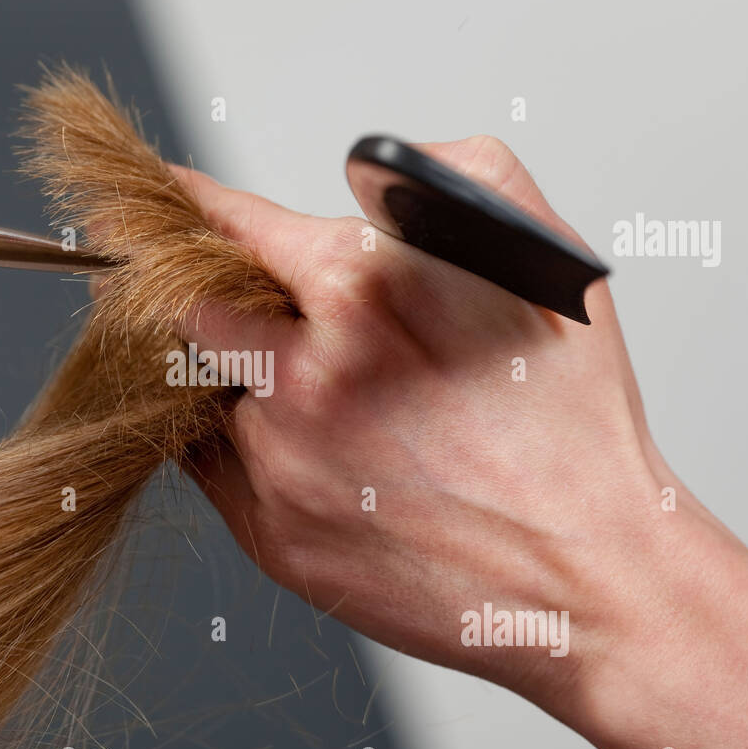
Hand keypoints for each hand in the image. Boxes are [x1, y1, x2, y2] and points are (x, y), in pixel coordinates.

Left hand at [176, 136, 747, 748]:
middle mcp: (304, 378)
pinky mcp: (270, 534)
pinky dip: (248, 446)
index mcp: (362, 292)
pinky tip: (327, 455)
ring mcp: (279, 463)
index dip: (190, 205)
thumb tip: (372, 168)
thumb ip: (456, 175)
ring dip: (245, 382)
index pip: (229, 222)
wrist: (593, 580)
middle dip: (219, 299)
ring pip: (207, 392)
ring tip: (339, 407)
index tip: (154, 197)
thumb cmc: (573, 430)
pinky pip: (216, 466)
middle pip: (193, 308)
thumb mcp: (545, 263)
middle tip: (275, 318)